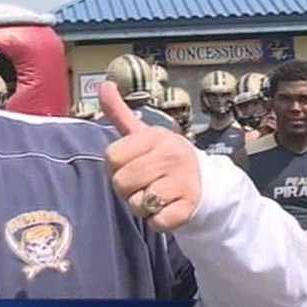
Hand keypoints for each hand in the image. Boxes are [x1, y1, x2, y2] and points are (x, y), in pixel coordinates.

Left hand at [99, 81, 202, 232]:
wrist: (203, 181)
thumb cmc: (162, 157)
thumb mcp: (142, 134)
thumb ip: (119, 112)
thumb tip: (104, 84)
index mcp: (155, 137)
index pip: (112, 157)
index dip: (115, 167)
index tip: (129, 165)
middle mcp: (171, 156)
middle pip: (122, 183)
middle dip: (126, 189)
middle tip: (142, 184)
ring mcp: (182, 181)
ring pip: (139, 204)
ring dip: (141, 206)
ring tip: (155, 195)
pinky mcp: (189, 207)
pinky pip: (157, 222)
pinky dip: (157, 221)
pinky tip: (166, 208)